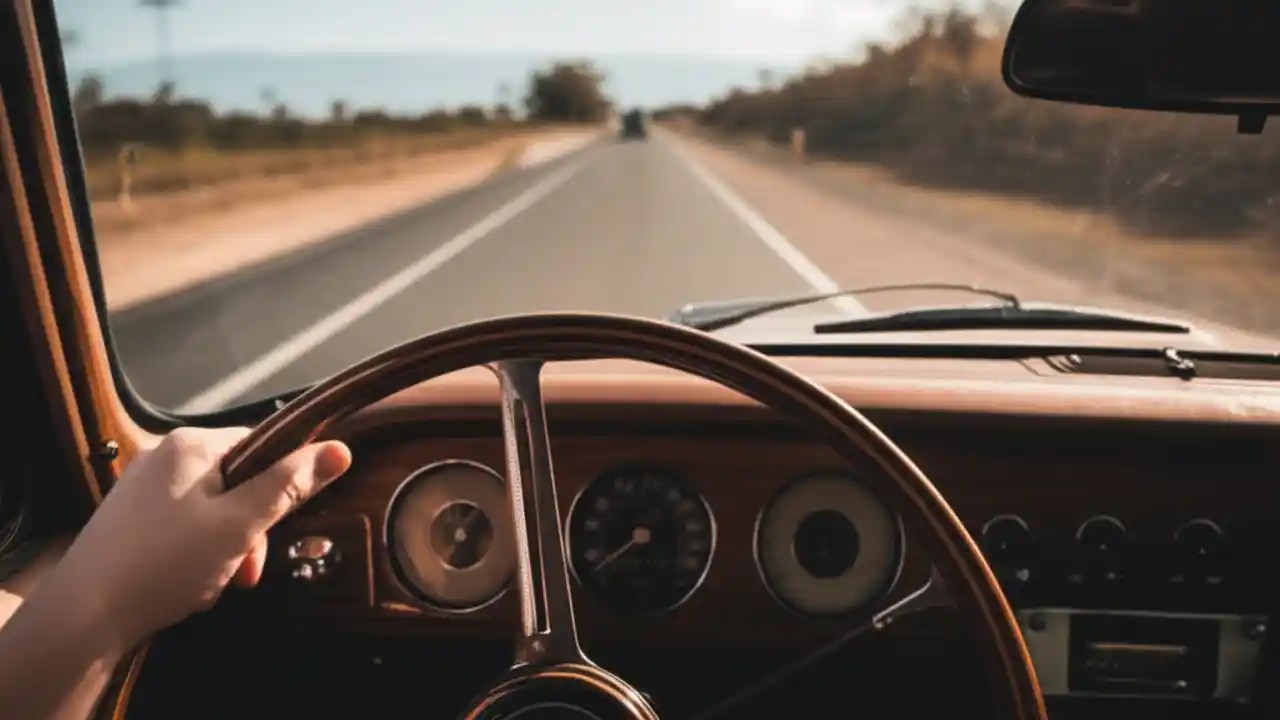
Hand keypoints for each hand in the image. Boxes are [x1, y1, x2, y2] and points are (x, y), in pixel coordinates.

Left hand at [50, 427, 350, 648]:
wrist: (84, 614)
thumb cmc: (166, 562)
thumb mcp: (240, 524)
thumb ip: (289, 486)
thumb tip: (339, 449)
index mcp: (192, 444)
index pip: (262, 444)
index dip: (281, 485)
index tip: (280, 525)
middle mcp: (164, 455)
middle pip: (237, 482)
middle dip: (250, 530)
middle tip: (245, 570)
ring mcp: (142, 488)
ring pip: (211, 510)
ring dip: (226, 548)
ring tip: (214, 584)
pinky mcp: (129, 519)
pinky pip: (183, 527)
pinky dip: (196, 554)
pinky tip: (188, 584)